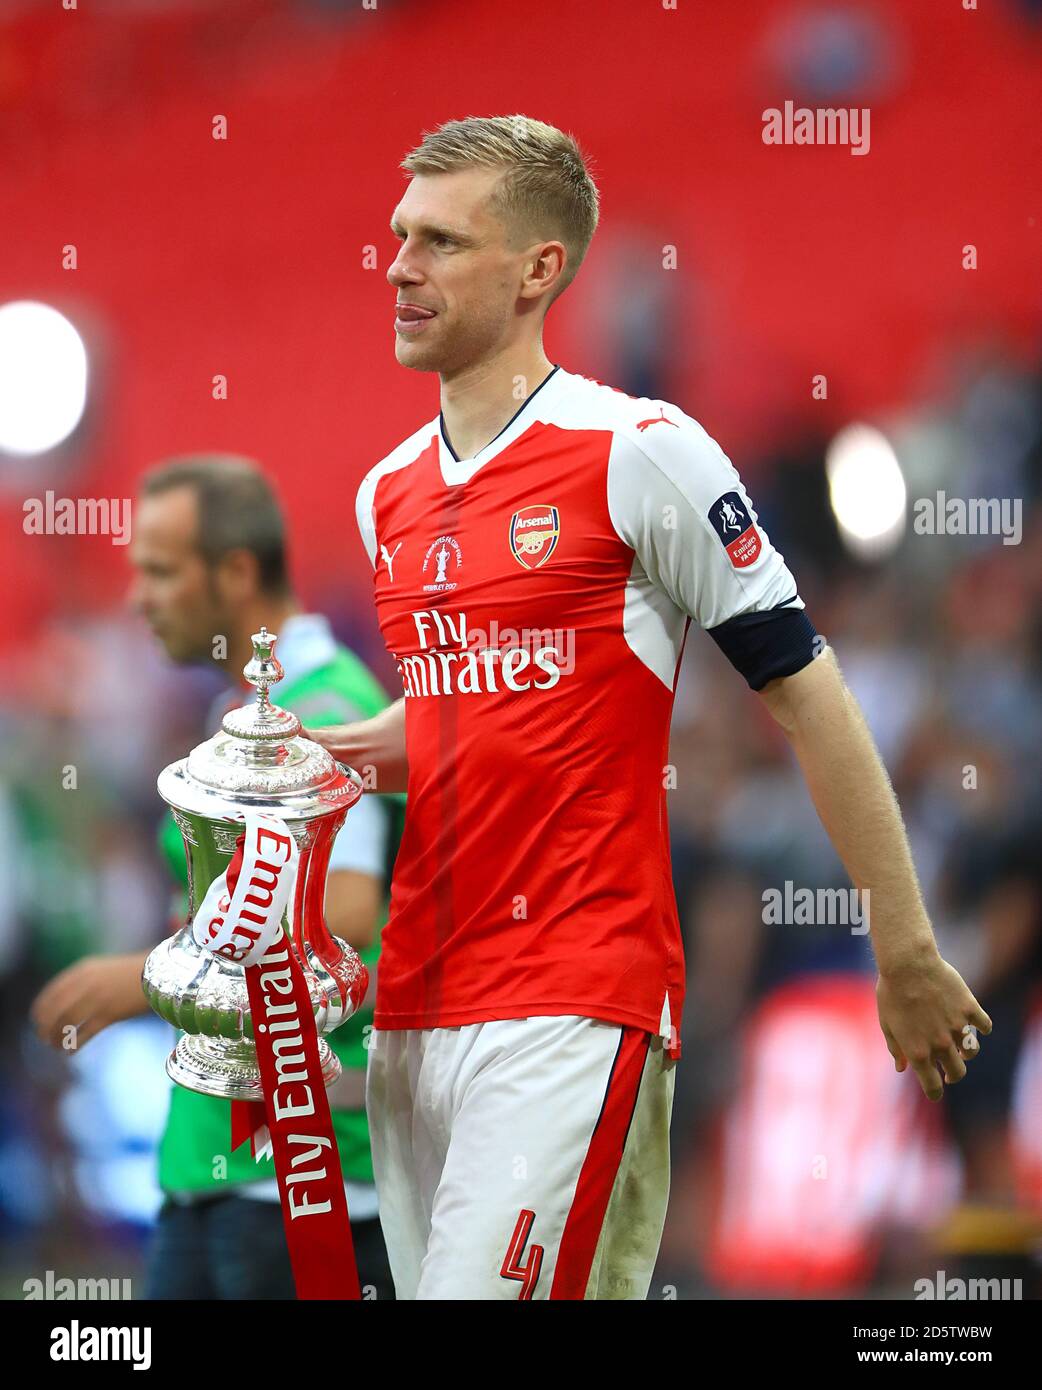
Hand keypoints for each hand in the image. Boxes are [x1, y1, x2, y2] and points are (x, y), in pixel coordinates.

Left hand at [31, 952, 150, 1051]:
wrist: (159, 974)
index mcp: (81, 972)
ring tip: (56, 1047)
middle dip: (46, 1028)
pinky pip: (84, 1033)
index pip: (50, 994)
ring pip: (66, 1023)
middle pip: (54, 1011)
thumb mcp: (100, 970)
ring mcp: (98, 999)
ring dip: (57, 1039)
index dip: (40, 1011)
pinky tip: (70, 1052)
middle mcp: (86, 985)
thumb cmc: (129, 974)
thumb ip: (80, 982)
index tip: (37, 1022)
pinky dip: (74, 1045)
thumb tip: (59, 1004)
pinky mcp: (110, 1014)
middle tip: (45, 1039)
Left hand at [876, 952, 991, 1101]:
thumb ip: (897, 1049)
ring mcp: (958, 1027)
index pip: (933, 1087)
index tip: (935, 1091)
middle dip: (953, 1075)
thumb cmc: (891, 992)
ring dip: (966, 1052)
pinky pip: (985, 1026)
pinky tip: (973, 1022)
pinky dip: (981, 1026)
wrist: (908, 964)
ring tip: (958, 1045)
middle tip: (948, 1071)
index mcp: (918, 1052)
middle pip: (957, 1073)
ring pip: (972, 1052)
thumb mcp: (887, 1024)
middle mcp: (940, 1044)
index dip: (934, 1093)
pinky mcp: (970, 1009)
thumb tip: (902, 1068)